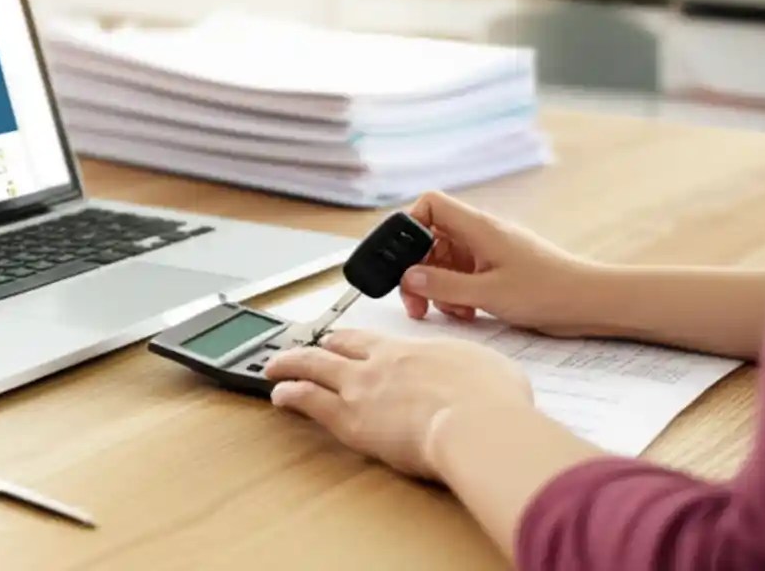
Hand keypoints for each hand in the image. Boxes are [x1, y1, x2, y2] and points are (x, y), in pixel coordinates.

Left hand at [266, 329, 531, 479]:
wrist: (477, 424)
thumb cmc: (492, 401)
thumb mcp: (489, 370)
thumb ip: (471, 370)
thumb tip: (480, 378)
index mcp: (412, 351)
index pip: (370, 339)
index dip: (350, 340)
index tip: (341, 341)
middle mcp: (379, 363)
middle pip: (336, 347)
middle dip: (316, 347)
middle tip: (304, 349)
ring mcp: (360, 388)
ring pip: (313, 367)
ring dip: (289, 365)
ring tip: (273, 367)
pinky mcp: (350, 418)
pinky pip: (309, 401)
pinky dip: (290, 394)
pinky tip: (278, 395)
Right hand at [400, 191, 591, 331]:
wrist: (590, 303)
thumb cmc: (549, 290)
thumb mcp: (488, 293)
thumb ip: (443, 286)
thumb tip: (407, 278)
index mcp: (478, 227)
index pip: (430, 204)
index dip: (409, 225)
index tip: (402, 258)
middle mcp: (479, 235)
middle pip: (430, 239)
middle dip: (418, 271)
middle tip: (415, 301)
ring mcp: (487, 253)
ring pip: (443, 262)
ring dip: (437, 288)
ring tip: (447, 311)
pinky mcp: (495, 271)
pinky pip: (461, 277)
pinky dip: (455, 295)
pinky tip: (466, 313)